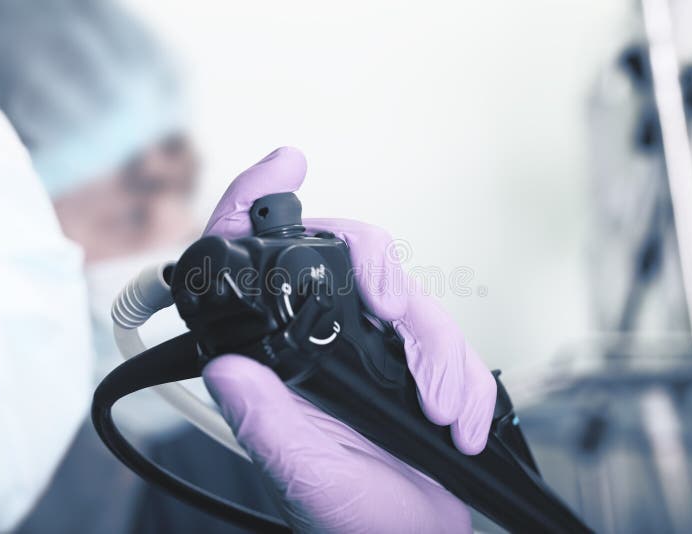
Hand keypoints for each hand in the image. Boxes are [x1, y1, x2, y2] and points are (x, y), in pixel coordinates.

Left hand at [202, 147, 495, 532]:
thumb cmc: (351, 515)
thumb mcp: (299, 473)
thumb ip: (263, 421)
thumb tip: (225, 363)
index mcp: (280, 353)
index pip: (255, 260)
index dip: (259, 199)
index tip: (286, 164)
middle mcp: (324, 339)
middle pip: (356, 260)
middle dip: (390, 287)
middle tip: (402, 329)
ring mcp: (376, 349)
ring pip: (417, 304)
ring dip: (440, 355)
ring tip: (441, 414)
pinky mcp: (420, 363)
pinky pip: (455, 344)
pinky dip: (467, 380)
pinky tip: (458, 424)